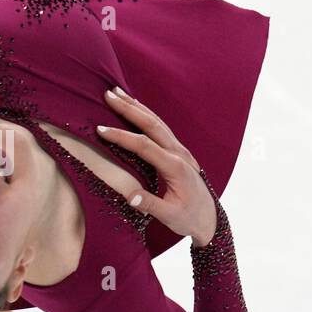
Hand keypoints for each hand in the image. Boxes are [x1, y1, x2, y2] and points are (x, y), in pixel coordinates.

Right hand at [96, 86, 217, 246]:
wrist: (210, 218)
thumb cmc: (190, 218)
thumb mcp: (170, 216)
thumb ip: (150, 204)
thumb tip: (128, 196)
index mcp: (175, 167)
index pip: (144, 146)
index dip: (122, 136)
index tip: (100, 130)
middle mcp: (179, 154)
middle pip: (152, 124)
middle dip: (129, 109)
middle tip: (108, 95)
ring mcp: (180, 150)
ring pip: (157, 122)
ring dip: (137, 106)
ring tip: (118, 93)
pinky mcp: (178, 151)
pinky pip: (160, 128)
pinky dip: (145, 114)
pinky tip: (135, 108)